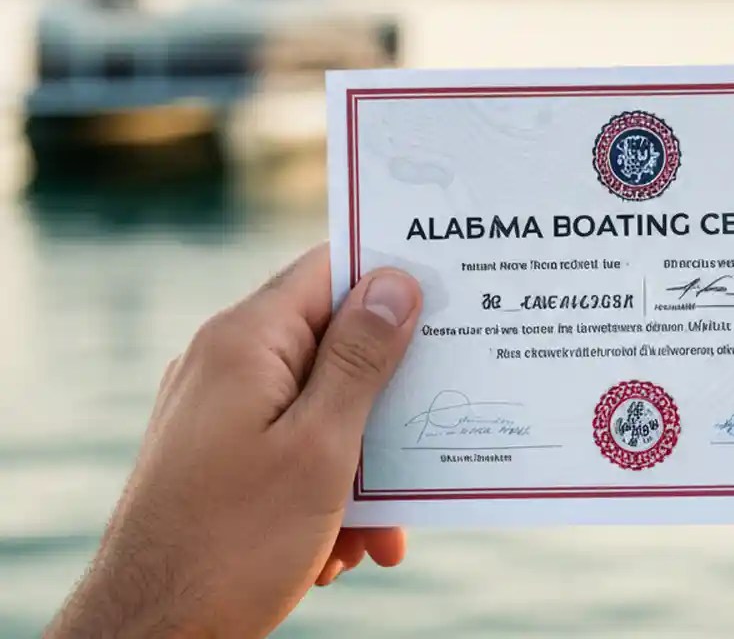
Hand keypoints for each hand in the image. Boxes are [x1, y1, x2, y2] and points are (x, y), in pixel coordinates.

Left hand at [45, 246, 421, 637]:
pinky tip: (339, 545)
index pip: (328, 270)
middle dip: (386, 402)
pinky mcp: (219, 454)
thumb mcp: (321, 447)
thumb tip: (395, 282)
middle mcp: (226, 363)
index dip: (390, 279)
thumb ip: (361, 359)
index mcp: (246, 341)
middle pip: (333, 345)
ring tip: (375, 528)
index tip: (447, 302)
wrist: (148, 632)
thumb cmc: (233, 543)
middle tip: (429, 438)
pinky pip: (293, 447)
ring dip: (363, 462)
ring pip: (321, 407)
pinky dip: (328, 488)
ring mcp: (219, 410)